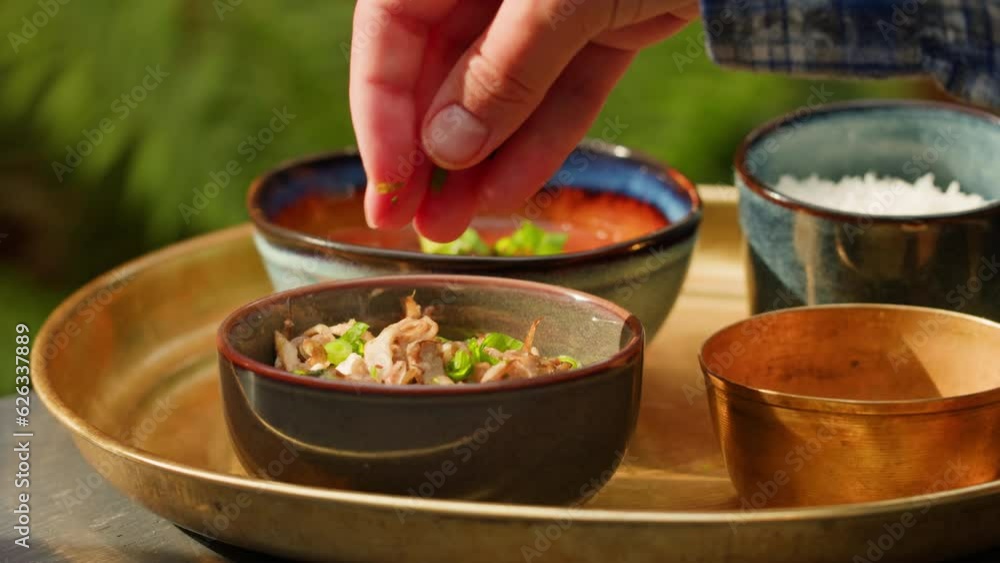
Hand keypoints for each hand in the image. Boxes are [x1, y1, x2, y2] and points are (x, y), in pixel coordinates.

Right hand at [349, 0, 697, 239]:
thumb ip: (503, 70)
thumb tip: (442, 150)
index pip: (390, 27)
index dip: (379, 109)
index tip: (384, 185)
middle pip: (442, 66)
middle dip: (428, 150)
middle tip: (411, 225)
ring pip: (503, 89)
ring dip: (479, 161)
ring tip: (456, 229)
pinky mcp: (607, 23)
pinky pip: (563, 91)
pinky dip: (542, 141)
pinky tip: (509, 195)